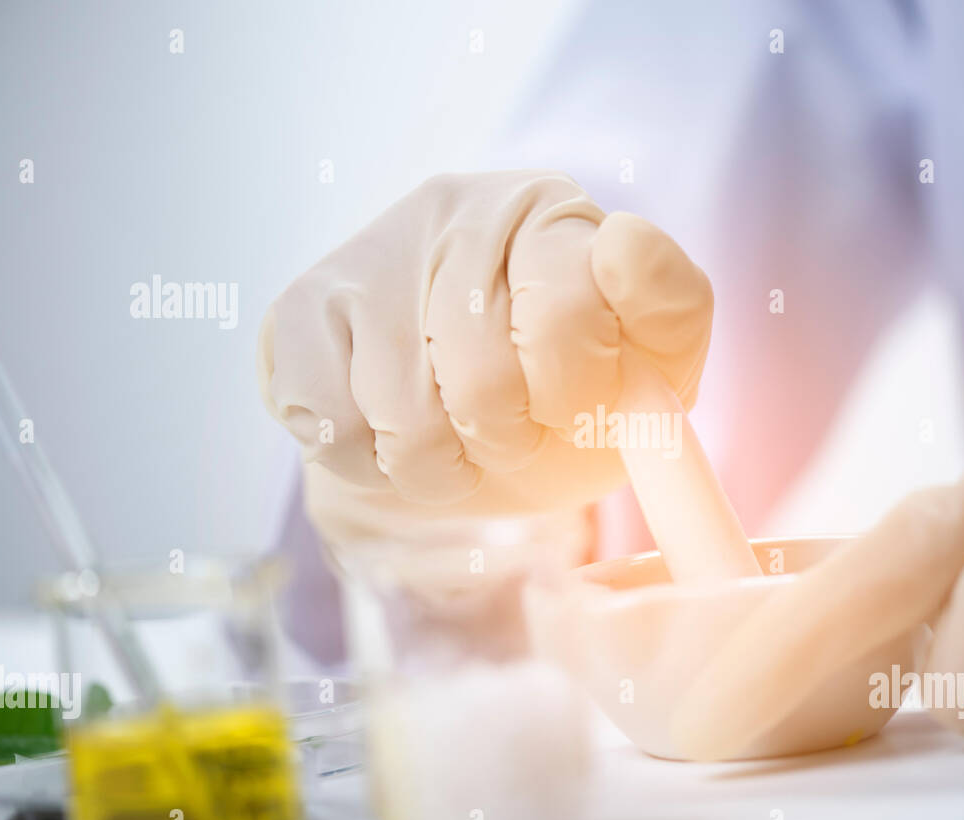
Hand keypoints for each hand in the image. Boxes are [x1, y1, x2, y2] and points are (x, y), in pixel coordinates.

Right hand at [257, 171, 711, 542]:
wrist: (472, 422)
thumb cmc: (571, 389)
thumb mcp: (647, 360)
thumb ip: (666, 308)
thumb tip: (623, 244)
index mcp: (553, 215)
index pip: (569, 311)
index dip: (578, 397)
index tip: (578, 408)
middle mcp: (456, 211)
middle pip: (485, 380)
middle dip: (511, 440)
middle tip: (514, 430)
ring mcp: (368, 257)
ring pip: (405, 418)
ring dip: (444, 463)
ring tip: (458, 436)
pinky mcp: (297, 314)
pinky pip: (333, 429)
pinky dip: (374, 464)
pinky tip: (396, 431)